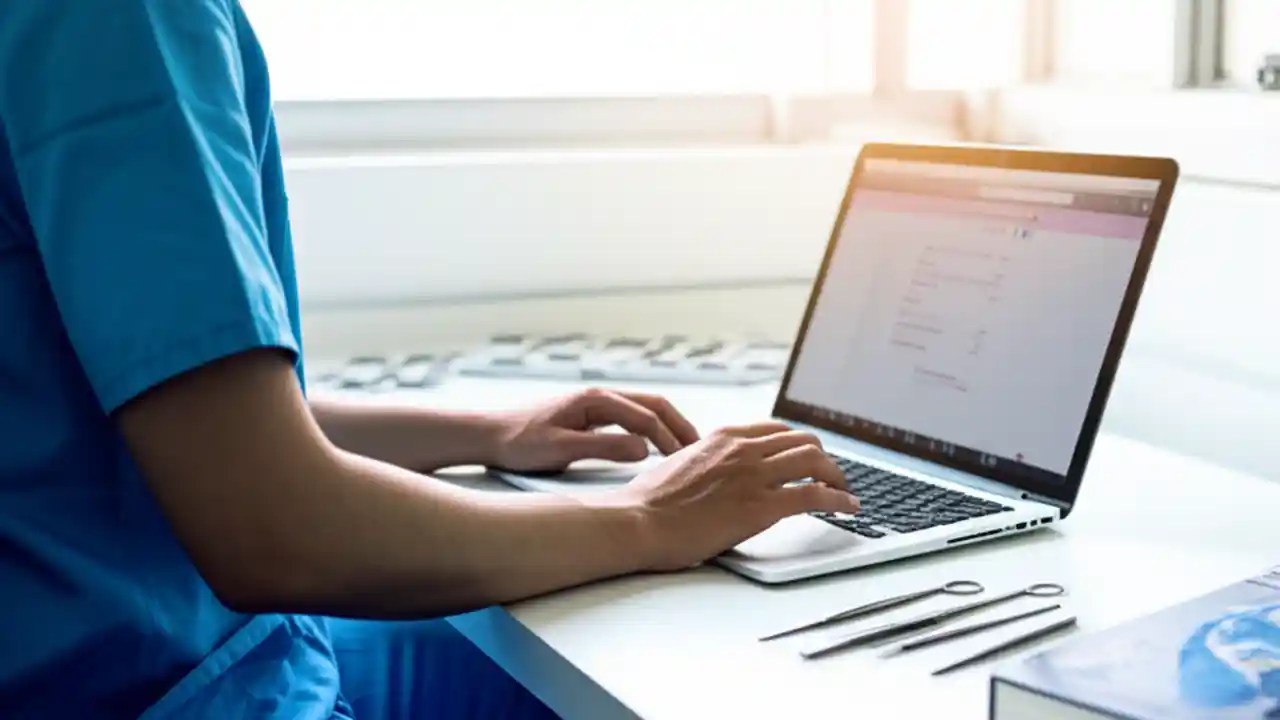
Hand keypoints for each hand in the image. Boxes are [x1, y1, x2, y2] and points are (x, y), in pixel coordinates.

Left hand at [490, 388, 700, 471]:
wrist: (489, 434)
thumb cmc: (519, 443)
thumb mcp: (560, 449)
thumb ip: (602, 448)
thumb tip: (643, 449)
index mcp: (595, 400)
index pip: (646, 417)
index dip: (670, 440)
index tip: (687, 462)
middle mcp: (599, 396)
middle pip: (654, 404)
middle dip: (680, 426)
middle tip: (702, 451)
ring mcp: (596, 404)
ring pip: (645, 409)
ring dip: (669, 426)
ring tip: (688, 451)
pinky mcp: (591, 415)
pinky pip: (632, 417)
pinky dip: (652, 429)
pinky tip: (658, 448)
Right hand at [599, 422, 859, 571]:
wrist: (638, 521)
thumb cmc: (648, 502)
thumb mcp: (680, 463)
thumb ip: (707, 460)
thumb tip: (716, 471)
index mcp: (724, 436)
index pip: (778, 430)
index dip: (800, 445)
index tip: (808, 459)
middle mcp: (743, 448)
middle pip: (803, 441)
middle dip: (824, 459)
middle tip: (832, 476)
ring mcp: (754, 476)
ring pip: (815, 462)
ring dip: (837, 477)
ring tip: (845, 492)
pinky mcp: (761, 507)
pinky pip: (814, 495)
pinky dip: (839, 500)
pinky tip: (849, 508)